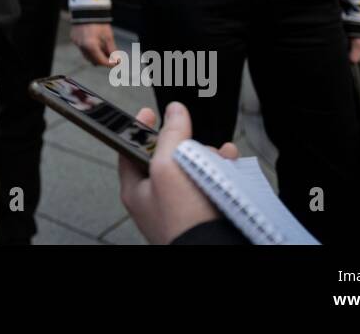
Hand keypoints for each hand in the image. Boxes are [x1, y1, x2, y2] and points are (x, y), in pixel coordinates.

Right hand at [70, 22, 117, 66]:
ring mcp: (76, 43)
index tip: (117, 62)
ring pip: (87, 56)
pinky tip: (95, 43)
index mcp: (91, 46)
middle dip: (103, 60)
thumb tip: (117, 60)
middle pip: (93, 61)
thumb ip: (112, 50)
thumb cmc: (100, 23)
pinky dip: (89, 49)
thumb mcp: (108, 37)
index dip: (110, 63)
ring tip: (104, 50)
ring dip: (95, 56)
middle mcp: (82, 47)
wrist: (88, 10)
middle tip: (112, 57)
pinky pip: (82, 48)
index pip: (101, 61)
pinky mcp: (74, 39)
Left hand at [118, 102, 239, 244]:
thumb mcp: (169, 168)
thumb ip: (170, 136)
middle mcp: (157, 199)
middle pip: (167, 157)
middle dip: (185, 144)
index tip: (149, 113)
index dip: (138, 129)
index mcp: (136, 190)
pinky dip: (222, 171)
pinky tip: (230, 164)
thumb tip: (174, 112)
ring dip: (208, 157)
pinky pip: (211, 183)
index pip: (129, 150)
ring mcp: (181, 206)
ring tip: (219, 157)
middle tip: (195, 142)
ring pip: (193, 168)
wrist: (214, 248)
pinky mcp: (204, 211)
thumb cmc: (183, 220)